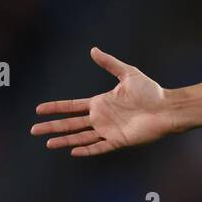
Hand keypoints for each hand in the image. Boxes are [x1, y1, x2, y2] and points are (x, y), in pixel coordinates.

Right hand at [31, 47, 174, 156]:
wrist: (168, 108)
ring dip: (65, 140)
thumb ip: (110, 63)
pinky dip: (87, 150)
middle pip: (71, 124)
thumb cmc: (151, 91)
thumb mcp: (128, 74)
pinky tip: (73, 151)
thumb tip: (93, 49)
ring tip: (48, 143)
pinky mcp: (119, 140)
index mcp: (101, 103)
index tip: (39, 110)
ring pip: (81, 137)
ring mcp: (109, 130)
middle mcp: (102, 118)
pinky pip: (99, 147)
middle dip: (52, 127)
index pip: (72, 106)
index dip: (56, 108)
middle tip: (34, 130)